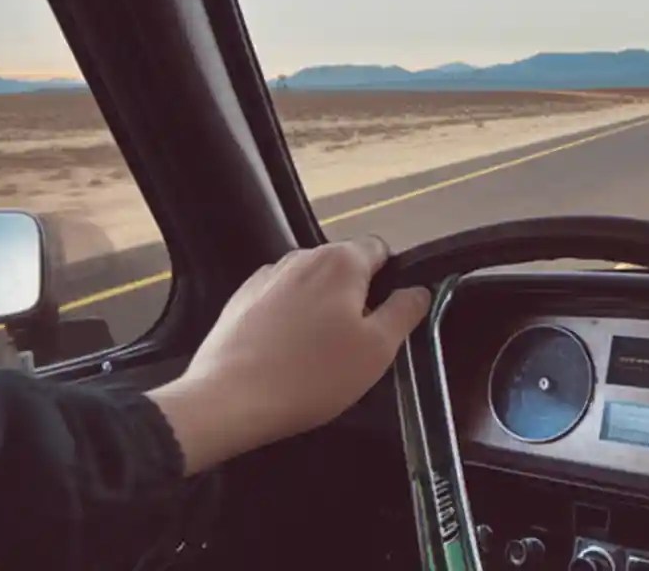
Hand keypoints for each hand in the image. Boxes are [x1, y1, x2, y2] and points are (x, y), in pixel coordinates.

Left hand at [147, 237, 430, 474]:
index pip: (381, 249)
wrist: (229, 399)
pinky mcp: (241, 298)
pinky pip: (280, 299)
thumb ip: (405, 311)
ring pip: (311, 284)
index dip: (390, 281)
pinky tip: (284, 353)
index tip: (385, 319)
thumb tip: (418, 291)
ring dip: (322, 308)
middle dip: (355, 297)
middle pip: (344, 267)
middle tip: (355, 345)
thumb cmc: (312, 374)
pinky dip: (289, 318)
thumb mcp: (378, 350)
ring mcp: (267, 275)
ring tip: (316, 354)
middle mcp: (303, 255)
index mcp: (342, 260)